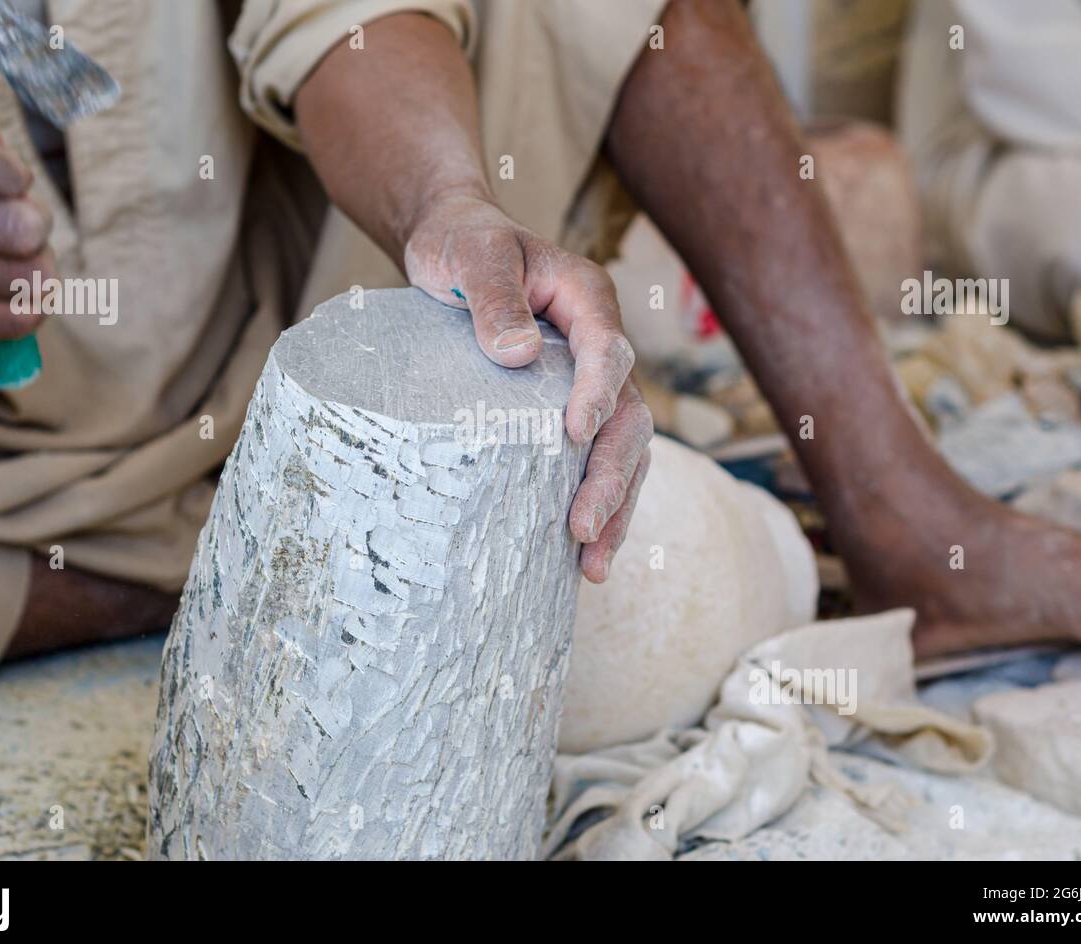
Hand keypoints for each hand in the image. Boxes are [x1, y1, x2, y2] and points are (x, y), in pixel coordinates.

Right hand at [0, 133, 53, 350]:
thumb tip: (20, 179)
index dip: (12, 174)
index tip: (18, 181)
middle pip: (22, 229)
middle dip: (39, 226)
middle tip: (24, 229)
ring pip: (35, 276)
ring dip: (39, 268)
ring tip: (10, 262)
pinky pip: (27, 315)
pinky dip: (33, 305)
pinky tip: (7, 295)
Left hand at [405, 193, 653, 582]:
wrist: (454, 243)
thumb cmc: (464, 243)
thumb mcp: (473, 253)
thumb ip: (495, 296)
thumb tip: (519, 355)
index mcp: (587, 299)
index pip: (608, 351)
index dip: (597, 393)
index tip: (574, 434)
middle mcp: (601, 345)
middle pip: (627, 415)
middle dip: (610, 475)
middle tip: (582, 526)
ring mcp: (590, 382)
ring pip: (623, 449)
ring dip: (615, 506)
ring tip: (593, 563)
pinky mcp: (569, 410)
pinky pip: (595, 459)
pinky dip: (598, 505)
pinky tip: (583, 556)